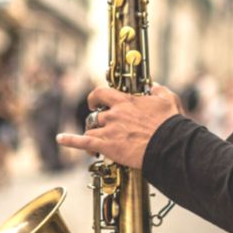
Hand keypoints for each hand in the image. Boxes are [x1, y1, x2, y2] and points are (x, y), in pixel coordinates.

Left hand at [57, 84, 183, 167]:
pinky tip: (61, 139)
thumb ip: (158, 90)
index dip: (96, 97)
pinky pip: (84, 142)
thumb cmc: (170, 124)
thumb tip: (154, 86)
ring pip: (91, 130)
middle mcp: (114, 114)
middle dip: (97, 122)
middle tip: (100, 127)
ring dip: (92, 135)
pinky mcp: (108, 146)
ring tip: (96, 143)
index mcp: (125, 102)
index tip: (95, 101)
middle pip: (96, 116)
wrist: (169, 145)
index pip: (102, 93)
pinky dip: (70, 140)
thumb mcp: (168, 100)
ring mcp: (109, 130)